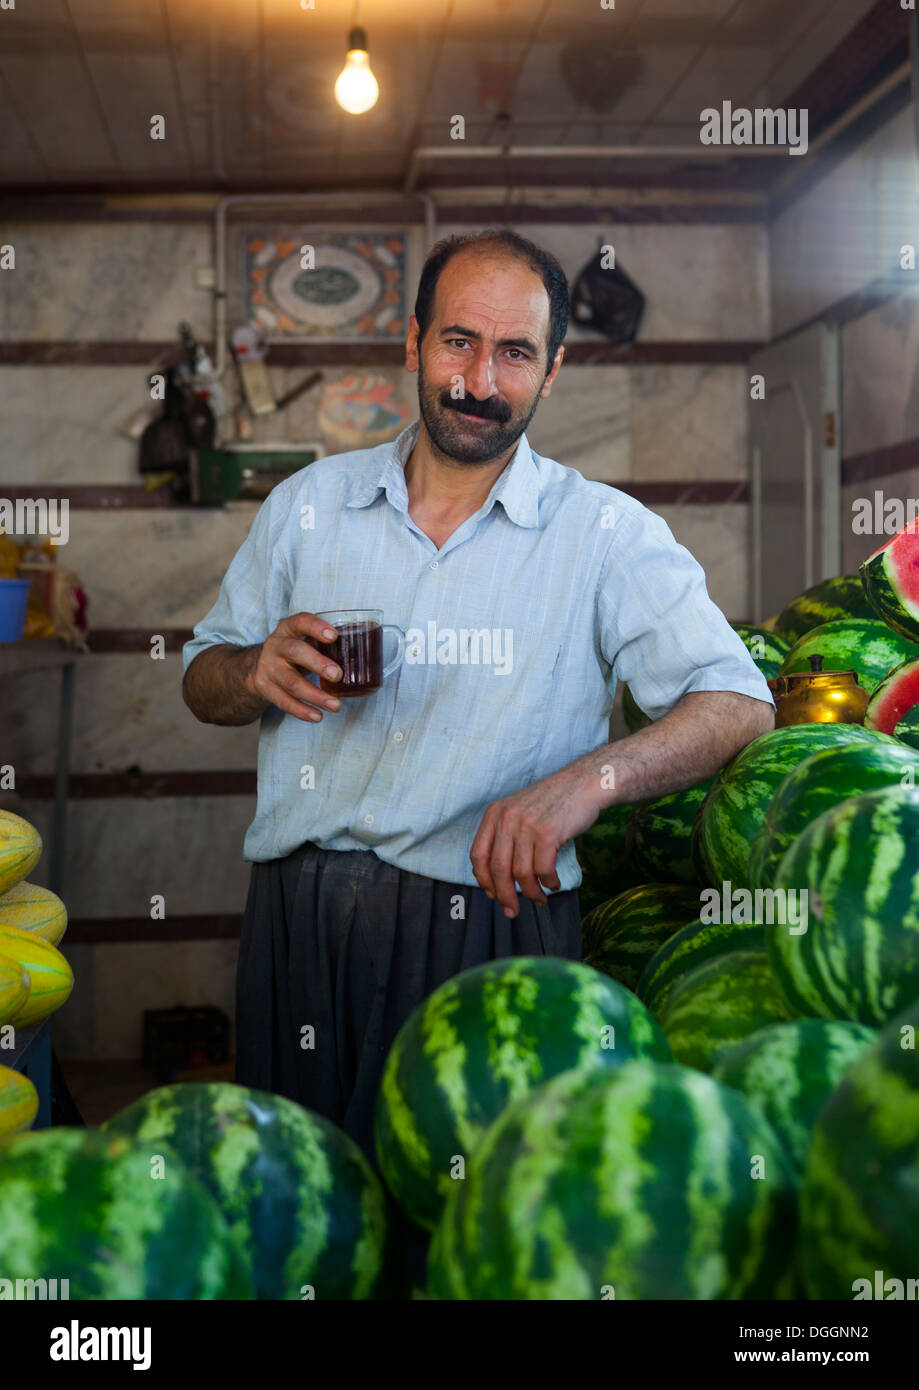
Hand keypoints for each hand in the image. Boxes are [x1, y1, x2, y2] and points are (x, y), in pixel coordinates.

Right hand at [246, 612, 343, 722]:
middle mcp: (276, 645)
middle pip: (295, 652)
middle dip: (317, 664)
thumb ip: (325, 644)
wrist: (259, 664)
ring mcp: (268, 666)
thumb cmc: (295, 650)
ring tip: (335, 705)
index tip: (334, 636)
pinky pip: (283, 701)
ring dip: (315, 696)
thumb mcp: (305, 639)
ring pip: (291, 682)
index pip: (301, 621)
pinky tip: (317, 716)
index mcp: (289, 628)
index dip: (316, 627)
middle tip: (338, 675)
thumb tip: (366, 658)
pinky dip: (301, 711)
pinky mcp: (264, 686)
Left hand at [470, 762, 606, 917]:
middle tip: (512, 911)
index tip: (493, 894)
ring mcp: (527, 825)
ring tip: (539, 899)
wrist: (582, 784)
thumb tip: (498, 879)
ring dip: (531, 892)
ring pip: (522, 873)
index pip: (478, 855)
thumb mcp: (518, 812)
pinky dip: (549, 882)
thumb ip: (505, 837)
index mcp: (495, 814)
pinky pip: (543, 870)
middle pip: (498, 869)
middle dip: (505, 896)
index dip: (484, 880)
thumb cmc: (552, 804)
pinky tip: (553, 883)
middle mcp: (507, 818)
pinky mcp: (548, 832)